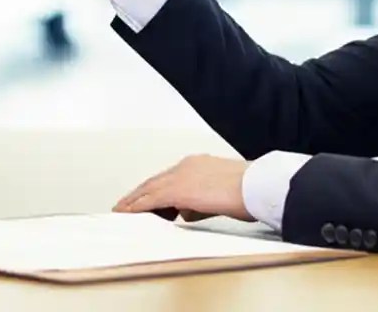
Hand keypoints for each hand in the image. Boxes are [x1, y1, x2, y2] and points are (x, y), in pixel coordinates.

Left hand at [113, 155, 253, 222]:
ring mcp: (181, 176)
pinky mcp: (179, 190)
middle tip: (124, 204)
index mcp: (197, 164)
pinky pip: (151, 199)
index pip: (168, 178)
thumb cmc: (248, 192)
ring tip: (121, 210)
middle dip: (138, 194)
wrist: (256, 186)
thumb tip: (184, 212)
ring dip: (133, 200)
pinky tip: (128, 213)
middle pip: (154, 181)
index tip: (143, 196)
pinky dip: (137, 206)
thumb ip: (199, 201)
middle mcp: (186, 166)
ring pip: (148, 189)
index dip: (153, 188)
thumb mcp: (220, 195)